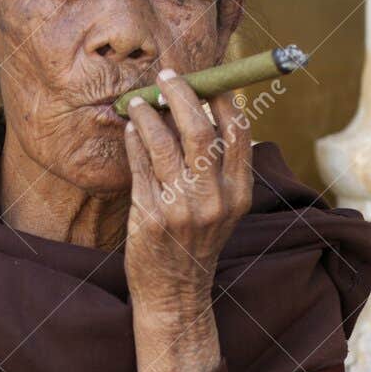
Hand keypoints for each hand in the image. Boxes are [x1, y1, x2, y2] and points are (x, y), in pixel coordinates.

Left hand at [123, 69, 254, 371]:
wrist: (175, 294)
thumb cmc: (196, 244)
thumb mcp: (221, 209)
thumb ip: (219, 168)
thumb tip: (200, 108)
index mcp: (239, 194)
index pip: (236, 132)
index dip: (220, 98)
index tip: (204, 81)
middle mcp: (214, 200)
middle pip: (200, 129)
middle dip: (182, 94)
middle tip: (166, 76)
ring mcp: (181, 210)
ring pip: (164, 143)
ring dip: (150, 113)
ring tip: (139, 100)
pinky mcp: (150, 217)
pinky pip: (140, 165)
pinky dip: (135, 140)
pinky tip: (131, 128)